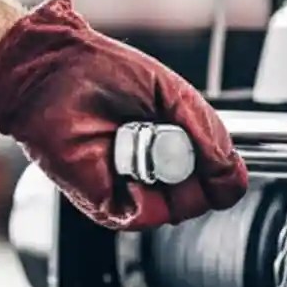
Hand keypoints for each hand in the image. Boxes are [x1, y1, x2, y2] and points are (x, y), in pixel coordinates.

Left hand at [0, 0, 247, 229]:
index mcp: (178, 144)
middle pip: (205, 199)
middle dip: (200, 173)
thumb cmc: (106, 74)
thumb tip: (232, 175)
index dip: (225, 171)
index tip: (217, 153)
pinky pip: (144, 215)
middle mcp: (159, 171)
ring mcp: (134, 189)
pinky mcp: (106, 204)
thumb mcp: (174, 94)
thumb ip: (210, 133)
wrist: (54, 72)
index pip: (221, 178)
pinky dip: (143, 192)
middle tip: (175, 140)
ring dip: (169, 177)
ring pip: (179, 210)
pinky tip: (124, 161)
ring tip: (141, 141)